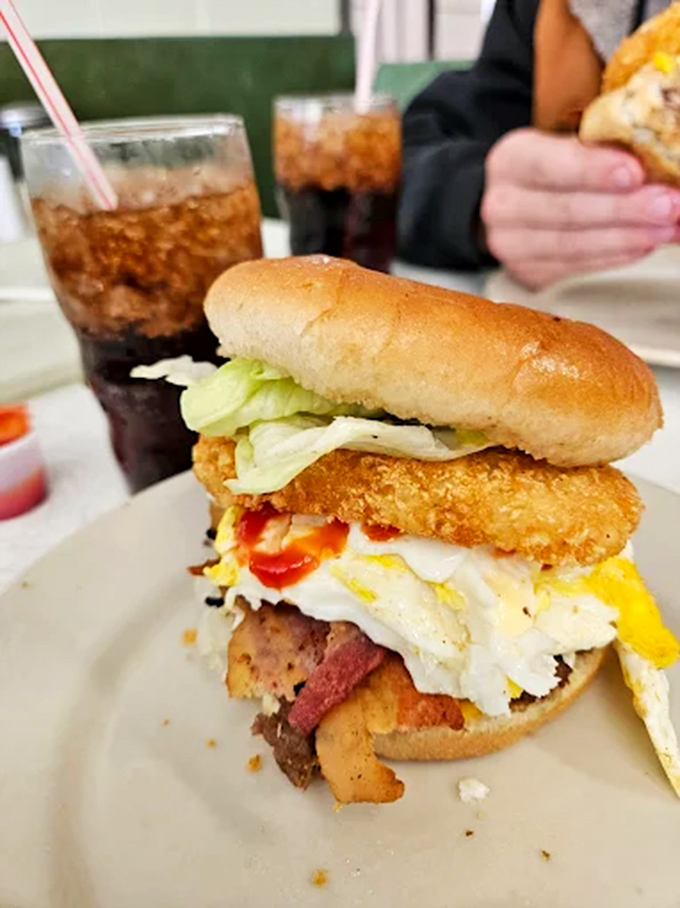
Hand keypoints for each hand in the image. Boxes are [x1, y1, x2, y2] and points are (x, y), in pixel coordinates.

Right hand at [480, 128, 679, 289]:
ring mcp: (512, 245)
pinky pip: (577, 266)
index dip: (592, 169)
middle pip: (566, 211)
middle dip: (624, 209)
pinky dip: (617, 255)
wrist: (514, 202)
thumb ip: (599, 144)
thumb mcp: (563, 139)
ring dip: (628, 237)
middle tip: (668, 205)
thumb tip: (654, 151)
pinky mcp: (528, 271)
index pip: (548, 164)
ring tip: (669, 228)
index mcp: (510, 160)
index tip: (635, 171)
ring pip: (573, 245)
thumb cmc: (550, 165)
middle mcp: (503, 206)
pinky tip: (645, 244)